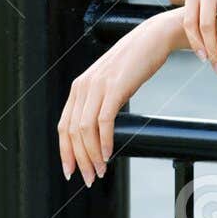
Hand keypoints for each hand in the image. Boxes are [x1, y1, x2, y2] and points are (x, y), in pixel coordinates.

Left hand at [58, 10, 177, 185]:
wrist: (152, 39)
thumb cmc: (135, 63)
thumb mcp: (110, 83)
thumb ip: (99, 101)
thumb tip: (98, 129)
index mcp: (79, 88)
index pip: (64, 126)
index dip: (65, 152)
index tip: (71, 171)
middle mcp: (83, 87)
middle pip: (73, 132)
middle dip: (79, 160)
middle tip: (89, 178)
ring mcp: (98, 87)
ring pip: (86, 130)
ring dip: (91, 156)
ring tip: (100, 171)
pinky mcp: (115, 88)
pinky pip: (104, 121)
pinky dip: (104, 142)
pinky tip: (108, 154)